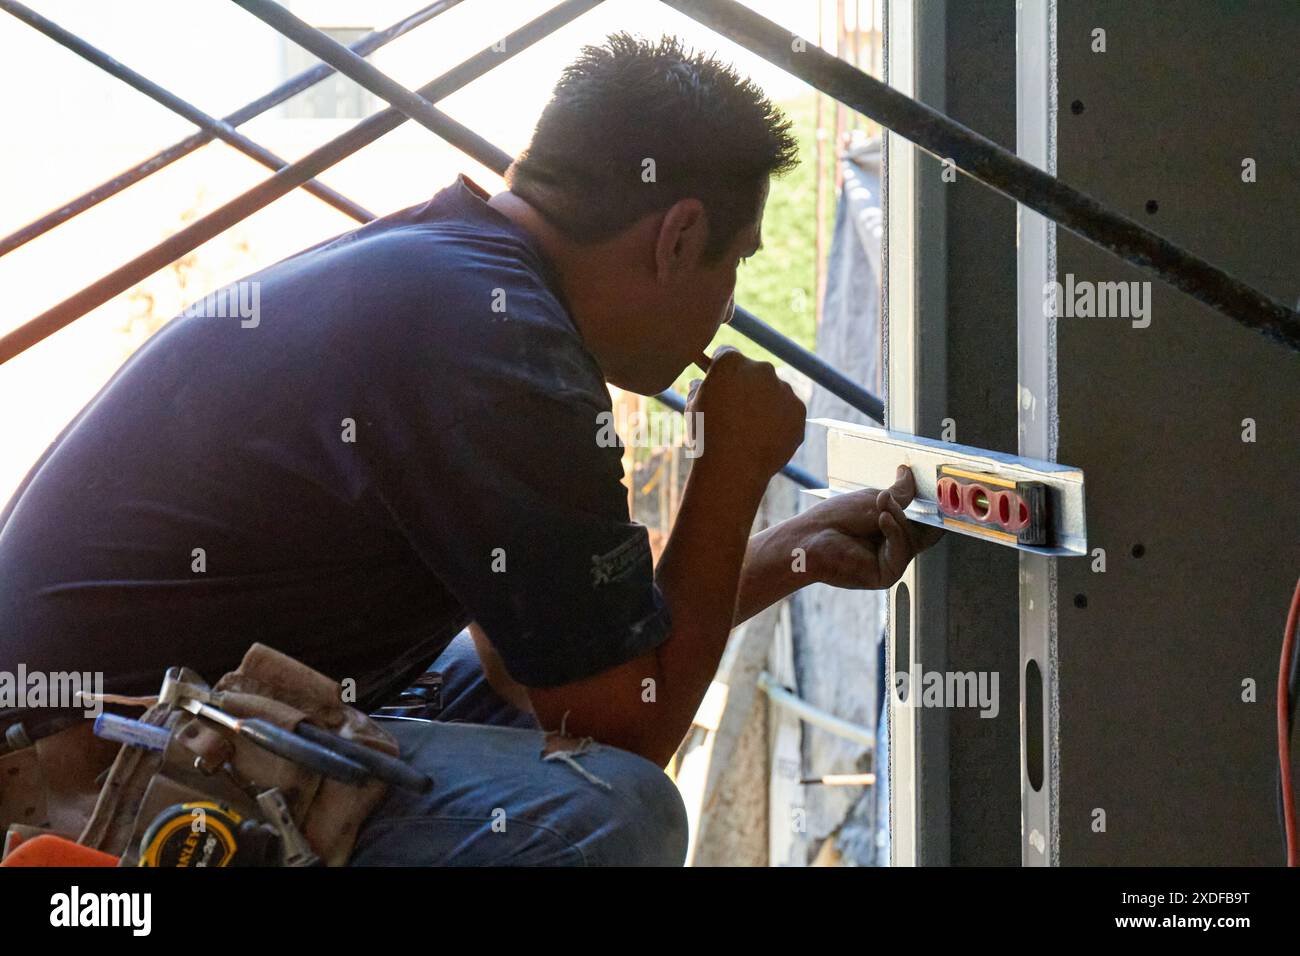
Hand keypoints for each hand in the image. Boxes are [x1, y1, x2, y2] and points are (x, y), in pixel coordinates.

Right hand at [685, 347, 805, 488]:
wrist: (734, 468)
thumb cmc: (707, 436)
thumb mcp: (693, 408)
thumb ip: (699, 389)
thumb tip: (700, 384)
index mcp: (731, 362)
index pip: (726, 354)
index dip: (721, 370)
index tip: (720, 382)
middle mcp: (761, 368)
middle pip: (754, 373)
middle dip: (747, 387)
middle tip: (736, 413)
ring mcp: (784, 388)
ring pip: (774, 392)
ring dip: (766, 405)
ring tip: (750, 432)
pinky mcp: (799, 410)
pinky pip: (789, 413)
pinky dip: (781, 423)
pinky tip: (765, 440)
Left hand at [798, 465, 942, 589]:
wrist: (811, 538)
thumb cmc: (836, 518)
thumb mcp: (872, 500)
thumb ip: (898, 493)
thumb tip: (907, 472)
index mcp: (891, 529)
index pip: (921, 521)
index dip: (930, 508)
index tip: (937, 490)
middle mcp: (893, 547)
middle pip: (922, 530)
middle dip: (911, 510)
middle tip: (902, 494)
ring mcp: (891, 562)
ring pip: (912, 539)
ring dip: (897, 517)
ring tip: (879, 504)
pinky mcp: (887, 574)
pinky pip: (902, 551)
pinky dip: (894, 532)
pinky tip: (882, 519)